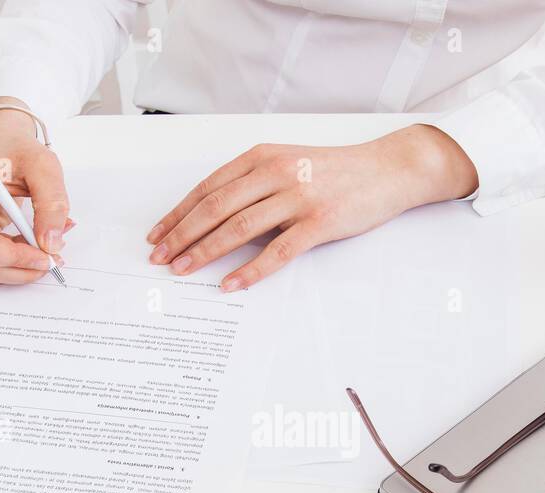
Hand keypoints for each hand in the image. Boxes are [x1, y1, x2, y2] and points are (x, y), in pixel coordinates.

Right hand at [0, 98, 73, 283]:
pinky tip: (27, 243)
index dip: (17, 259)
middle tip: (53, 257)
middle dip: (21, 267)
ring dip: (17, 265)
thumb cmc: (15, 149)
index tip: (47, 257)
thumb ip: (52, 204)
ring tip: (43, 245)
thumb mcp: (43, 166)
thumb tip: (50, 244)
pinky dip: (9, 260)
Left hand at [146, 124, 478, 290]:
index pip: (208, 188)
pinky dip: (250, 270)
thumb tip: (215, 217)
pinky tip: (230, 283)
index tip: (157, 235)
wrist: (388, 169)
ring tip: (182, 270)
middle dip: (181, 235)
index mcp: (263, 156)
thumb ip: (255, 183)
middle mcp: (275, 172)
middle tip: (159, 257)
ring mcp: (297, 197)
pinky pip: (277, 251)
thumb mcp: (290, 163)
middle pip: (215, 208)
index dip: (178, 213)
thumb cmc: (337, 171)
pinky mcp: (319, 222)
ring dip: (205, 252)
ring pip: (238, 228)